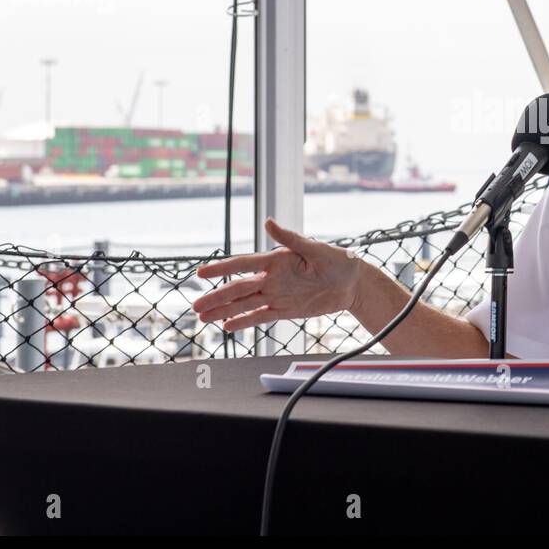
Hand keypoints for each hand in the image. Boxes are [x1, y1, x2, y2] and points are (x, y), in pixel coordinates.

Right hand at [192, 218, 367, 330]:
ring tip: (203, 318)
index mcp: (276, 260)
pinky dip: (244, 322)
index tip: (201, 273)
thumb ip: (290, 238)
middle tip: (195, 306)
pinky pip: (261, 317)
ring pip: (244, 305)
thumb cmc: (337, 260)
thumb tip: (268, 221)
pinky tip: (227, 326)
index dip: (222, 268)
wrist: (353, 284)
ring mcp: (277, 295)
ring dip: (224, 311)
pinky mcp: (286, 310)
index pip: (243, 264)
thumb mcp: (315, 249)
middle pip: (238, 289)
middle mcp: (272, 278)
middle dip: (216, 297)